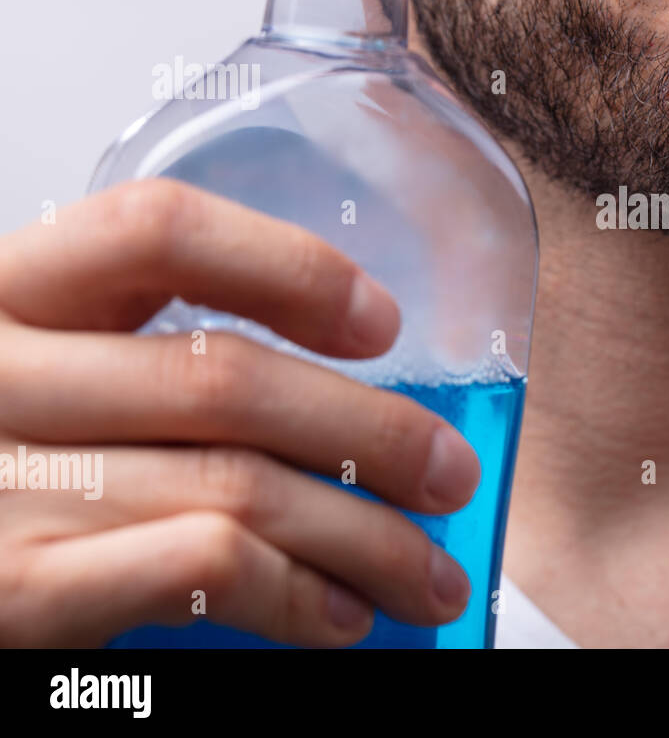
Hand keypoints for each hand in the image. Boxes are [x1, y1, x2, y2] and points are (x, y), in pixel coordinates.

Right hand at [0, 179, 478, 646]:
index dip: (289, 268)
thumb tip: (351, 400)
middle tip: (449, 474)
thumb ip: (156, 363)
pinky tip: (344, 613)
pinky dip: (300, 593)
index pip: (157, 231)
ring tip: (430, 575)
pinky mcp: (12, 593)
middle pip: (227, 377)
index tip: (383, 325)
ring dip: (366, 537)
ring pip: (239, 483)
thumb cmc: (16, 469)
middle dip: (373, 433)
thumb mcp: (63, 378)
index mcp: (13, 289)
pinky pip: (203, 568)